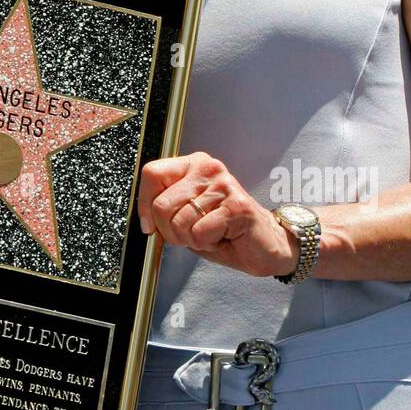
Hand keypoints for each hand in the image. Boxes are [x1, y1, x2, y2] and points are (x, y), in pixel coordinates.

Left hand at [138, 153, 298, 276]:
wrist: (266, 245)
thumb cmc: (224, 231)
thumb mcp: (187, 214)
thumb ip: (166, 208)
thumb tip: (145, 219)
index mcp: (193, 164)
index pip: (152, 174)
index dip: (144, 205)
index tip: (150, 225)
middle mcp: (208, 168)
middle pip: (162, 205)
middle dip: (170, 232)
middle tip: (191, 235)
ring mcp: (223, 185)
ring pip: (180, 222)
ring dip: (191, 240)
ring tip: (210, 233)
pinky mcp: (236, 206)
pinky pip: (200, 233)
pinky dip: (207, 244)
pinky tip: (222, 237)